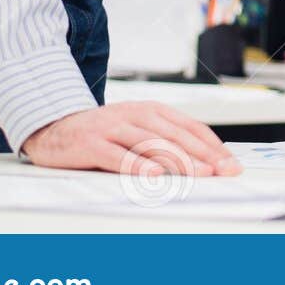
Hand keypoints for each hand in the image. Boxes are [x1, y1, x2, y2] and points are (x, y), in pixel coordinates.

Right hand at [21, 102, 241, 176]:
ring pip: (153, 144)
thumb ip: (164, 141)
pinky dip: (138, 165)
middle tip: (224, 170)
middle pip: (177, 135)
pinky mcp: (93, 143)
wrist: (54, 128)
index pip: (190, 127)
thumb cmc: (102, 133)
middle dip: (204, 154)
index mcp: (152, 110)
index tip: (230, 163)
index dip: (213, 145)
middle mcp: (136, 114)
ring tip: (201, 173)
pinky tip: (154, 174)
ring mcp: (114, 127)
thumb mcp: (137, 129)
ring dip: (180, 160)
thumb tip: (203, 161)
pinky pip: (119, 156)